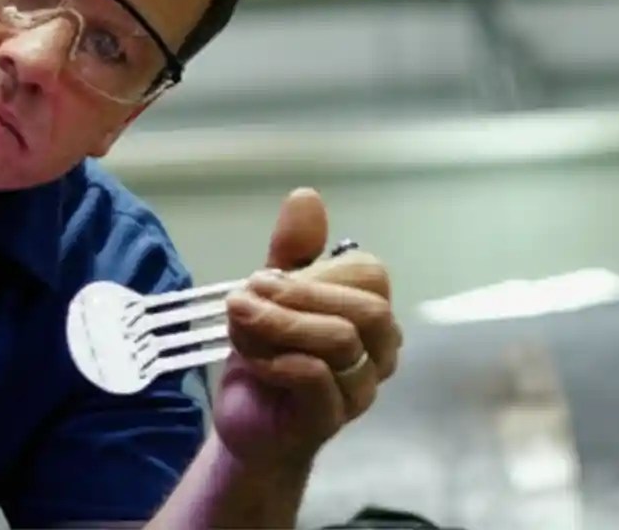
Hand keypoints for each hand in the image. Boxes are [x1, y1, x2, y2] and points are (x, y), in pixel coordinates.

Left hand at [211, 188, 401, 470]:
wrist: (246, 421)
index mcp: (368, 314)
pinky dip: (279, 360)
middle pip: (365, 308)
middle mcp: (378, 351)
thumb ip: (292, 249)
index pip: (370, 274)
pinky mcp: (331, 418)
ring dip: (280, 325)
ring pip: (341, 340)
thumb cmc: (267, 354)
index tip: (265, 276)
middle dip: (299, 295)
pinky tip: (253, 361)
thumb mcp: (270, 294)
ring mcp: (361, 388)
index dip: (317, 271)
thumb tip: (307, 196)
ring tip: (240, 325)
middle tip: (246, 296)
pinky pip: (318, 378)